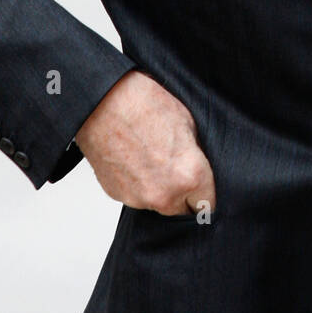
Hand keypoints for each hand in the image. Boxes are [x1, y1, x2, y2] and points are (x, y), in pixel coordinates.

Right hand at [75, 71, 215, 216]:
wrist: (102, 102)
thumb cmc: (144, 104)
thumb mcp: (189, 123)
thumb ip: (196, 157)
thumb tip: (199, 170)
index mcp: (190, 176)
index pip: (209, 205)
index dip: (206, 192)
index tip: (203, 186)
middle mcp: (165, 195)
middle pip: (183, 209)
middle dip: (183, 194)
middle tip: (176, 166)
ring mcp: (138, 199)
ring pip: (158, 203)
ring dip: (159, 188)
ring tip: (150, 157)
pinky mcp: (117, 195)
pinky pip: (136, 196)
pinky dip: (138, 184)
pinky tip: (134, 159)